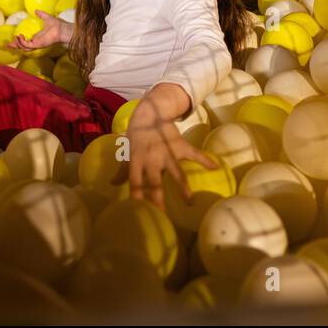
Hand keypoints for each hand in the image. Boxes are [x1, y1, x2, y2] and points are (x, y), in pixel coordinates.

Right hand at [6, 10, 69, 50]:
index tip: (13, 38)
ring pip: (24, 47)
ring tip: (15, 38)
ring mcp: (37, 44)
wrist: (62, 28)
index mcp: (38, 37)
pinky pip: (27, 45)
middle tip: (7, 44)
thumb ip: (41, 14)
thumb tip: (36, 11)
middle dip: (15, 45)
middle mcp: (37, 42)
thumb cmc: (58, 25)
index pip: (26, 41)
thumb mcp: (47, 18)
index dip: (19, 40)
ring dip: (18, 43)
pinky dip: (22, 42)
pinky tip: (20, 36)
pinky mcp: (38, 44)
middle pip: (23, 46)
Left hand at [114, 86, 217, 209]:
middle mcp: (153, 158)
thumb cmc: (136, 135)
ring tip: (189, 201)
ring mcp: (168, 152)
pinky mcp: (181, 146)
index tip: (138, 209)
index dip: (136, 194)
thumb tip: (112, 184)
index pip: (135, 180)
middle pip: (156, 181)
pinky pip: (195, 154)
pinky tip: (215, 167)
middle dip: (158, 198)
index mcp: (137, 160)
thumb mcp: (127, 151)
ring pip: (177, 172)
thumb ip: (122, 169)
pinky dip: (205, 160)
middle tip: (162, 214)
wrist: (151, 112)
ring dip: (182, 187)